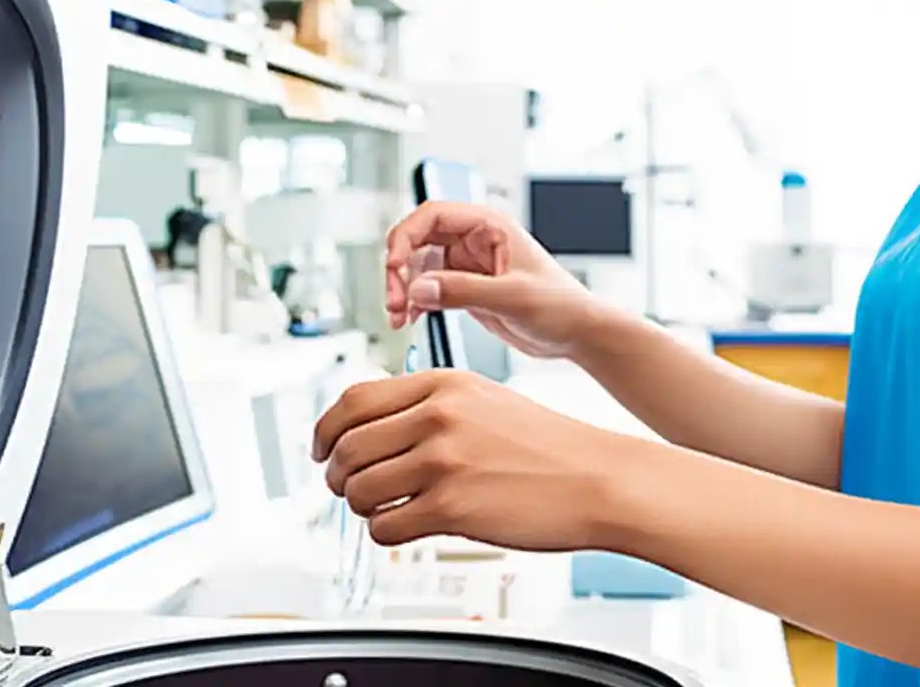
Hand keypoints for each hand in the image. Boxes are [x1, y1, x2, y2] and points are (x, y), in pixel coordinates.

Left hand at [312, 370, 633, 550]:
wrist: (598, 479)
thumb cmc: (549, 447)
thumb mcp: (485, 401)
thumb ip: (429, 406)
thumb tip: (369, 429)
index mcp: (443, 386)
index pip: (352, 401)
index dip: (324, 430)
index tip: (321, 450)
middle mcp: (438, 416)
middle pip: (346, 447)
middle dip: (338, 475)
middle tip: (349, 488)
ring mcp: (444, 460)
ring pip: (359, 489)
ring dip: (363, 507)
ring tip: (386, 509)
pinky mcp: (452, 506)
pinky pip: (385, 527)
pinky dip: (387, 533)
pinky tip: (410, 527)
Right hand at [386, 201, 597, 358]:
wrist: (576, 334)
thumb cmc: (561, 305)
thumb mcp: (513, 297)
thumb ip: (464, 291)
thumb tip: (419, 288)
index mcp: (490, 226)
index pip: (434, 215)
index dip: (406, 235)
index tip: (393, 263)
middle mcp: (475, 241)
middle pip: (418, 241)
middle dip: (400, 269)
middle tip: (395, 300)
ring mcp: (468, 265)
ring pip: (418, 267)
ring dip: (403, 290)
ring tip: (399, 316)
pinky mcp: (466, 288)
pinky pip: (428, 289)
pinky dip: (414, 303)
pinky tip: (409, 319)